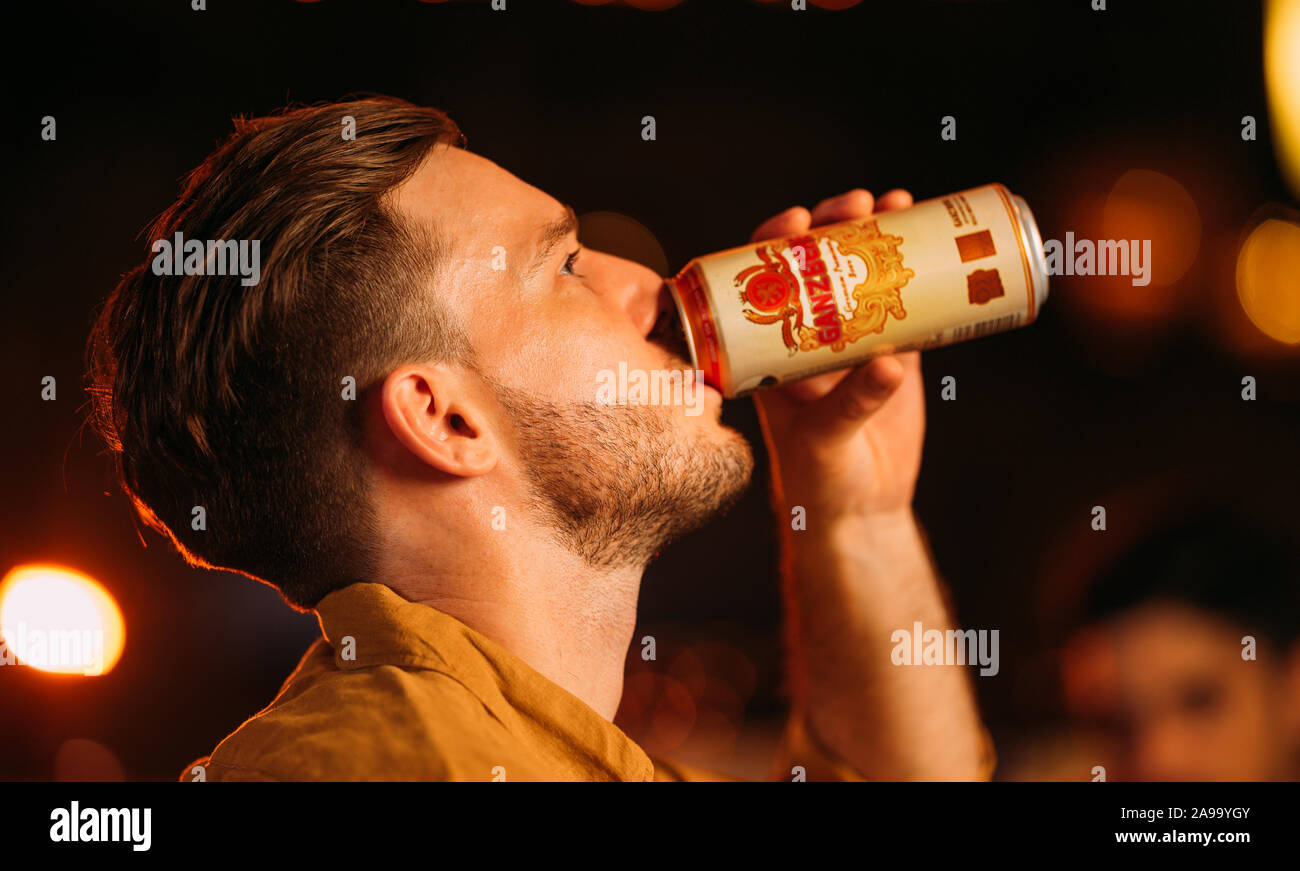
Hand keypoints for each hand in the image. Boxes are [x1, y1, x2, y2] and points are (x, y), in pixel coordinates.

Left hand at [750, 189, 924, 522]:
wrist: (859, 512)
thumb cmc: (820, 481)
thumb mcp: (824, 441)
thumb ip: (850, 404)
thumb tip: (889, 361)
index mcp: (770, 348)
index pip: (766, 280)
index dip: (778, 242)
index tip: (800, 221)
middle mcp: (807, 335)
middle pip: (818, 262)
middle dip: (836, 225)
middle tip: (862, 202)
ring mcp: (852, 340)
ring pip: (864, 274)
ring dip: (881, 236)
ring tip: (902, 203)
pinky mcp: (894, 354)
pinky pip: (909, 304)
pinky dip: (923, 276)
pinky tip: (942, 247)